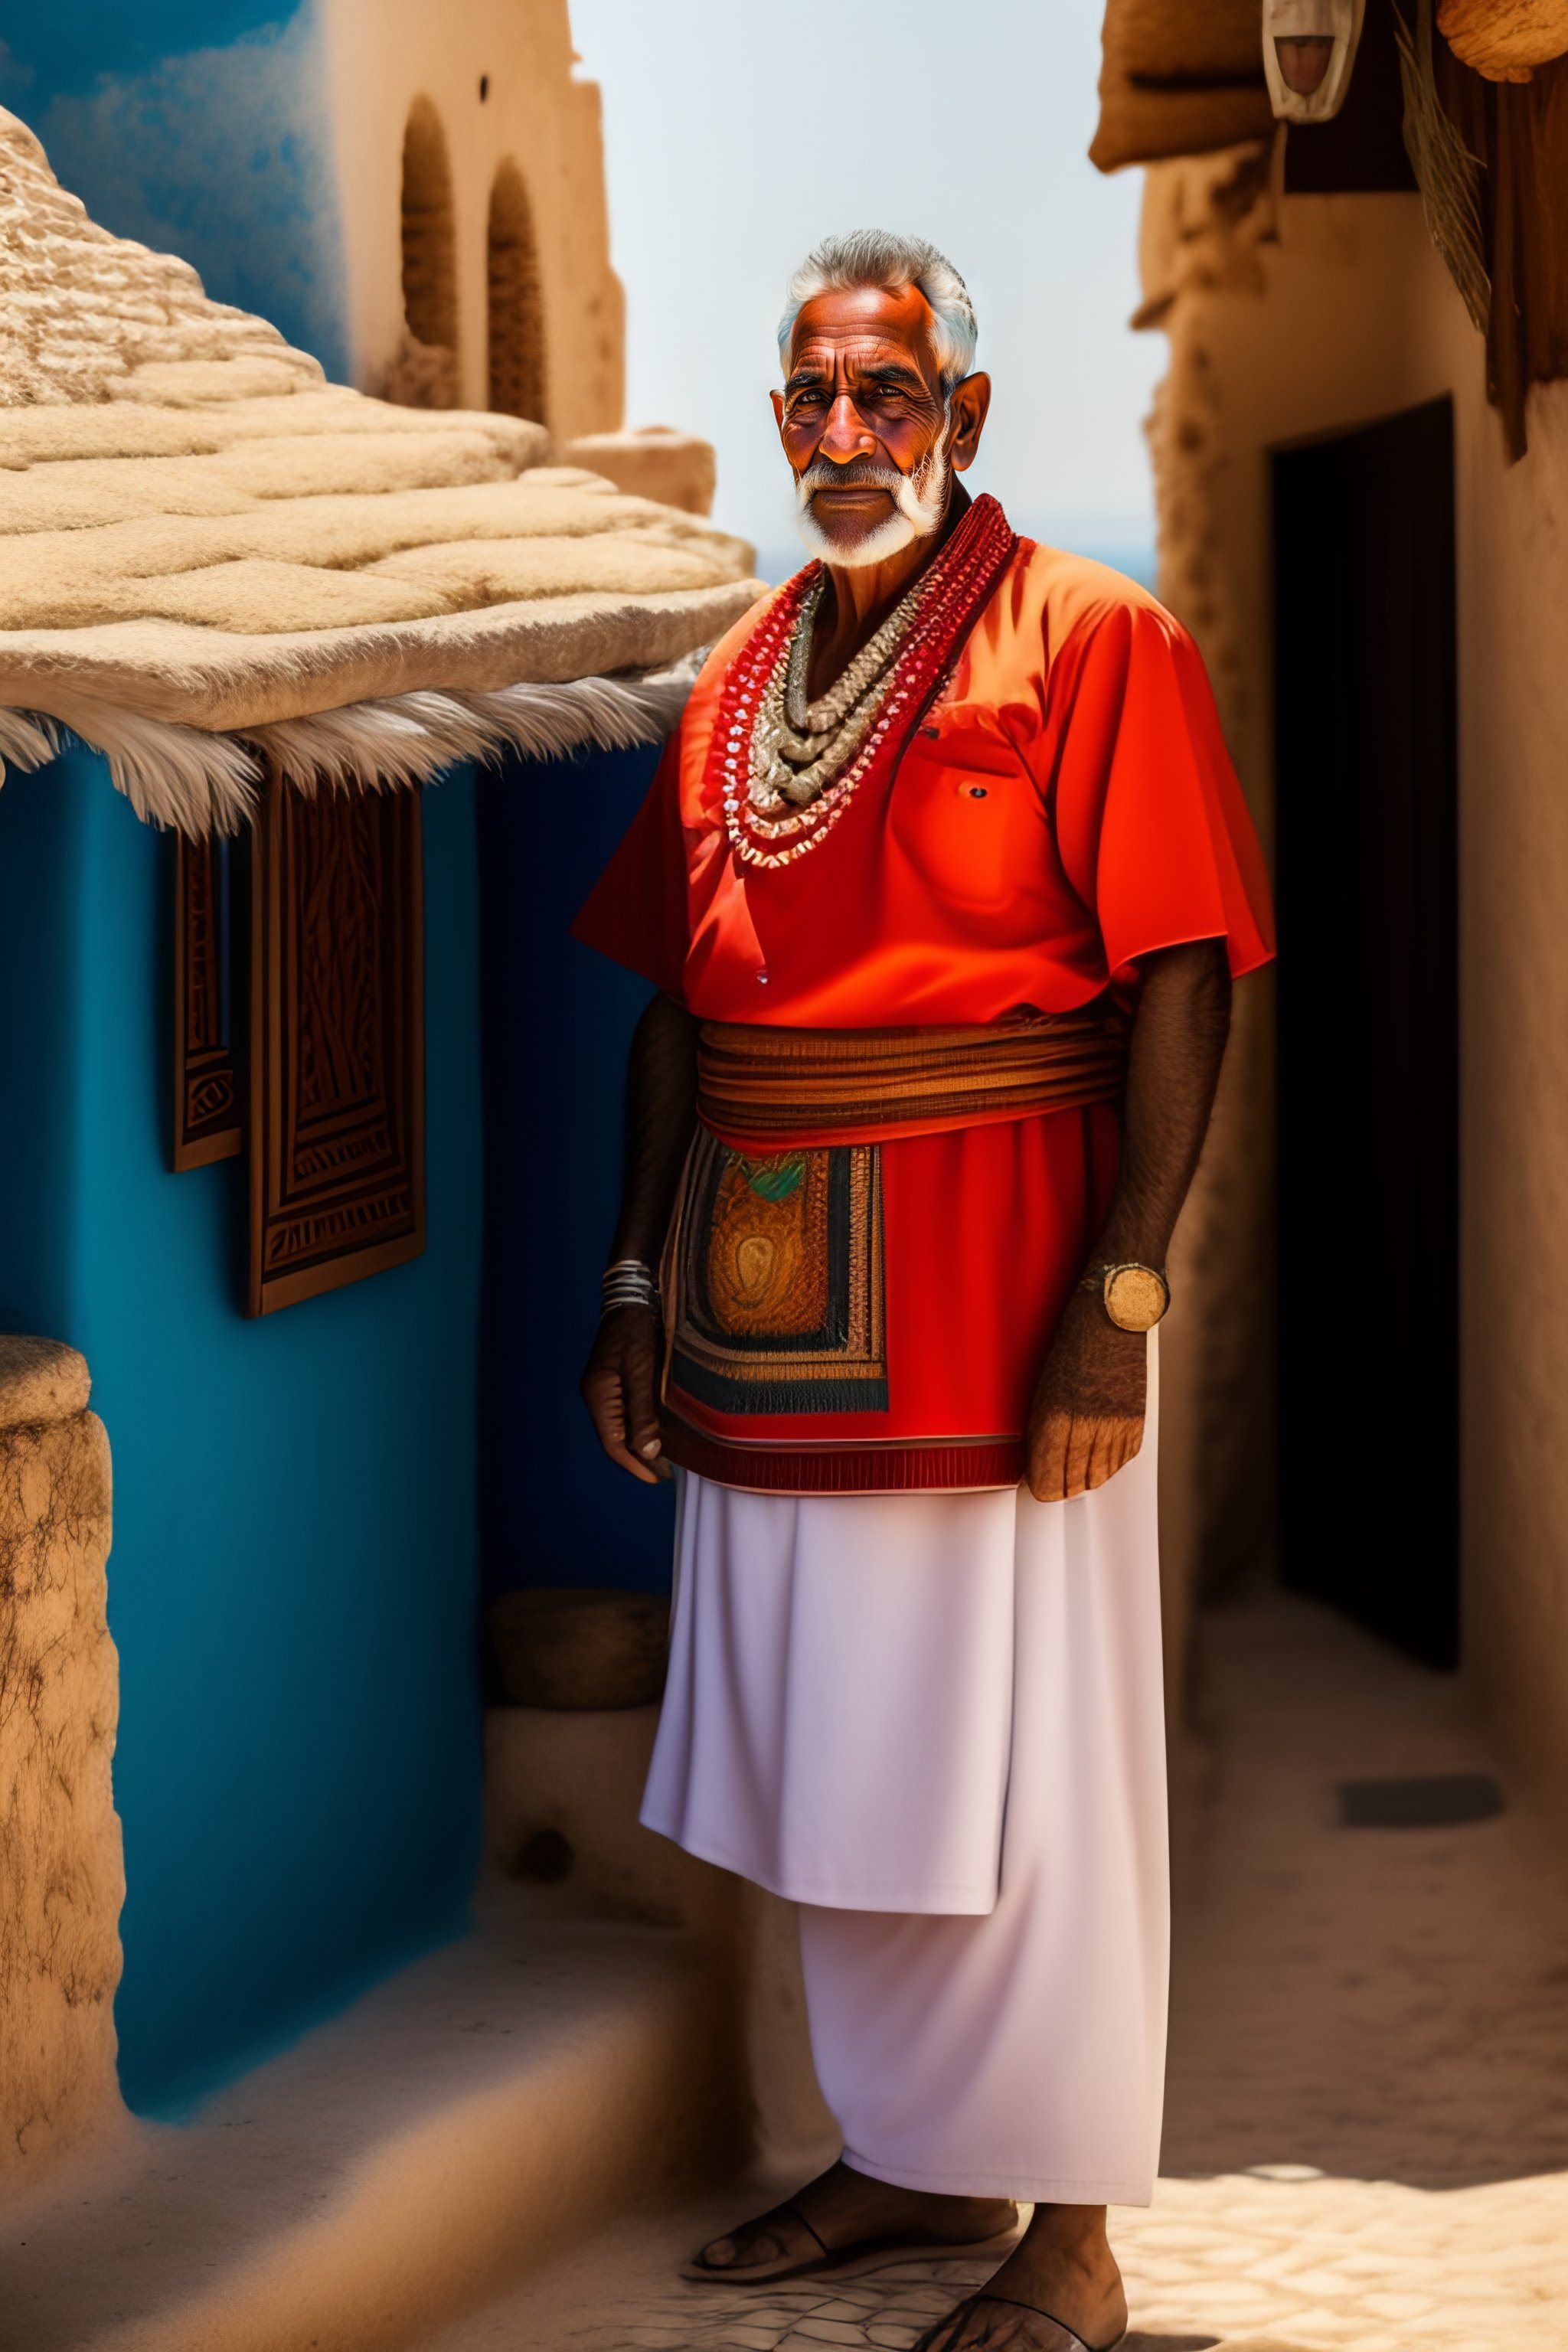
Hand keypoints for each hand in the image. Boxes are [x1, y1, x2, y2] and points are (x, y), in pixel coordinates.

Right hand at [580, 1304, 665, 1483]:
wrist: (633, 1299)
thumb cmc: (637, 1332)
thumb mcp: (642, 1372)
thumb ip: (643, 1412)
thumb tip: (648, 1451)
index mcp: (598, 1396)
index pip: (613, 1443)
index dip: (634, 1464)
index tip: (656, 1480)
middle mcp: (597, 1396)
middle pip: (615, 1438)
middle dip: (637, 1459)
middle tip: (664, 1476)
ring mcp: (604, 1389)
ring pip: (620, 1427)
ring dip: (639, 1445)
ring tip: (663, 1462)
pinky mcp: (614, 1381)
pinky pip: (625, 1414)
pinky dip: (640, 1428)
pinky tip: (656, 1434)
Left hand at [1024, 1290, 1146, 1502]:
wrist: (1111, 1317)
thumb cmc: (1071, 1345)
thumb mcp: (1043, 1388)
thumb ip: (1041, 1430)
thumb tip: (1039, 1464)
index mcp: (1054, 1418)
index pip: (1047, 1480)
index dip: (1041, 1487)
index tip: (1038, 1483)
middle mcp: (1086, 1427)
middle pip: (1073, 1486)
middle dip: (1061, 1487)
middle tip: (1055, 1479)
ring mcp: (1115, 1426)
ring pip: (1099, 1477)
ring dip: (1086, 1476)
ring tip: (1077, 1464)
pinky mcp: (1136, 1422)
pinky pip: (1122, 1460)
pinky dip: (1110, 1461)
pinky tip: (1100, 1449)